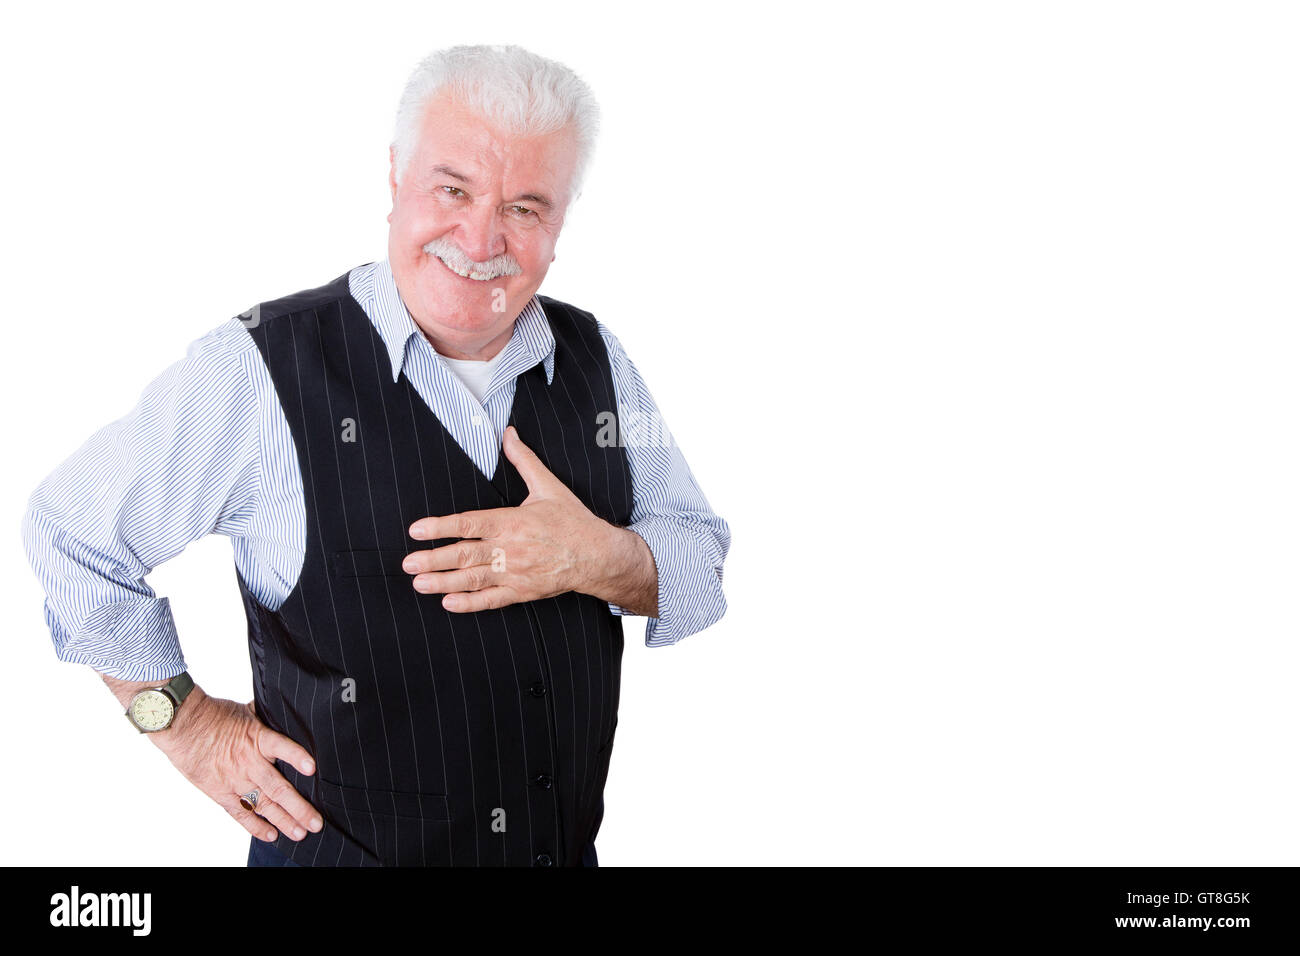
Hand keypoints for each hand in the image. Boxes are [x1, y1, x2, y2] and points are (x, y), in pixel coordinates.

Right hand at [151, 687, 322, 843]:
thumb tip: (287, 713)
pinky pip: (241, 813)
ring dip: (283, 820)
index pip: (281, 747)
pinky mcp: (221, 792)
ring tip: (300, 833)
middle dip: (299, 808)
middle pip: (278, 789)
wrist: (183, 725)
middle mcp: (249, 763)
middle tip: (316, 824)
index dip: (297, 757)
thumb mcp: (247, 710)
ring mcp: (235, 780)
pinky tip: (271, 835)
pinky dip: (255, 826)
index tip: (313, 768)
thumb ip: (268, 717)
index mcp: (258, 738)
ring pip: (263, 805)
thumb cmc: (215, 714)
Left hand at [403, 425, 613, 611]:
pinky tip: (449, 603)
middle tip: (408, 563)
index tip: (417, 530)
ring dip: (443, 582)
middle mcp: (509, 549)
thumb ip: (523, 460)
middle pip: (464, 555)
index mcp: (511, 522)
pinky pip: (491, 599)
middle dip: (433, 559)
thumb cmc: (571, 521)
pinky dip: (470, 603)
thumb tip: (509, 433)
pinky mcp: (521, 591)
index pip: (469, 524)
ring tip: (419, 583)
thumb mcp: (548, 485)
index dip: (440, 527)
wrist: (596, 555)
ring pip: (472, 579)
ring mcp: (514, 573)